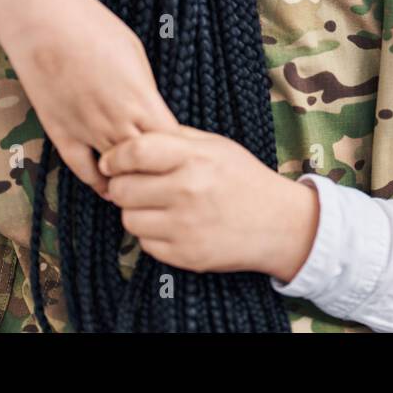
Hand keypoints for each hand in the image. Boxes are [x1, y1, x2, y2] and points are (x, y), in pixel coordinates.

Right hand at [0, 0, 178, 198]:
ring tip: (143, 185)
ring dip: (131, 180)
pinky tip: (108, 186)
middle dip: (158, 172)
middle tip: (166, 176)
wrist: (44, 22)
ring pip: (117, 173)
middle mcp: (116, 121)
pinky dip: (98, 182)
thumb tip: (152, 112)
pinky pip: (82, 170)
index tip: (182, 154)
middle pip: (147, 165)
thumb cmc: (94, 28)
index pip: (171, 144)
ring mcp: (86, 130)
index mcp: (141, 100)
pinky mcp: (61, 133)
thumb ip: (145, 91)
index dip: (178, 153)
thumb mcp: (136, 56)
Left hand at [100, 126, 319, 280]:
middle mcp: (188, 191)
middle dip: (123, 186)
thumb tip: (132, 137)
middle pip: (123, 189)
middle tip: (137, 185)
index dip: (114, 157)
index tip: (112, 162)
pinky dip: (152, 235)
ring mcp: (186, 227)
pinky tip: (171, 225)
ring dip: (136, 212)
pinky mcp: (186, 255)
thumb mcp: (216, 146)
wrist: (280, 224)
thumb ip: (175, 138)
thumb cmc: (244, 179)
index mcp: (195, 158)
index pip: (134, 151)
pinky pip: (145, 244)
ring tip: (157, 206)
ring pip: (129, 219)